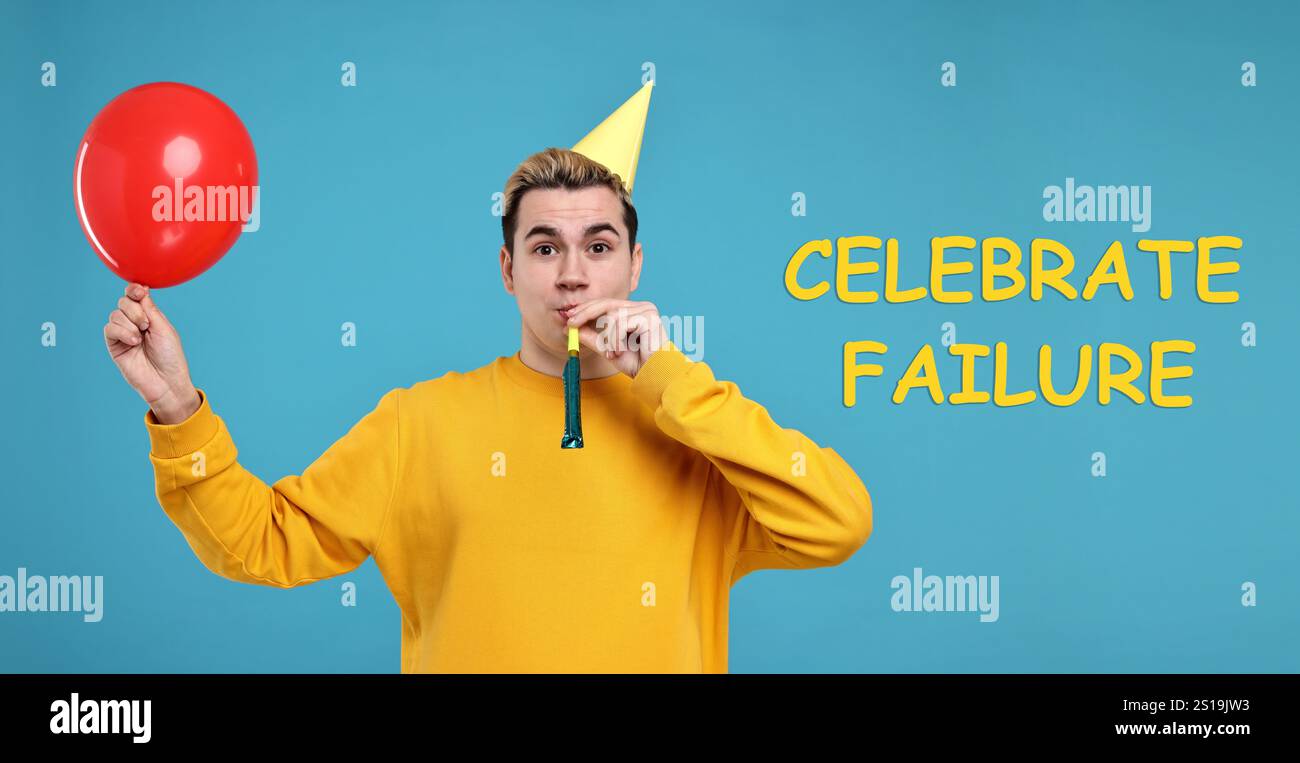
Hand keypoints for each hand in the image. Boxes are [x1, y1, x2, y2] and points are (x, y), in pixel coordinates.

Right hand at [103, 282, 199, 423]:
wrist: (166, 381)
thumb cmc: (170, 356)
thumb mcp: (164, 328)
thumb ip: (150, 309)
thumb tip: (141, 288)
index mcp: (150, 317)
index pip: (136, 296)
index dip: (134, 290)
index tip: (140, 291)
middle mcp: (135, 323)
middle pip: (124, 302)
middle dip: (135, 310)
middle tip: (147, 325)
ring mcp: (123, 334)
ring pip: (115, 314)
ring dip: (130, 323)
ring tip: (141, 338)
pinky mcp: (114, 346)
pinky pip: (109, 329)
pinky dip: (122, 332)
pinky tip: (134, 341)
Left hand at [565, 298, 669, 377]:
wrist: (654, 376)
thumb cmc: (637, 364)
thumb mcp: (607, 349)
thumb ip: (591, 338)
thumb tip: (570, 328)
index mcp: (633, 311)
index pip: (606, 304)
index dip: (586, 309)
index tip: (569, 317)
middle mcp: (641, 307)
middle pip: (607, 303)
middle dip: (586, 314)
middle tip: (571, 324)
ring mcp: (647, 310)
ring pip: (612, 316)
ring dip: (607, 338)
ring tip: (611, 354)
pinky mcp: (649, 317)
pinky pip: (621, 323)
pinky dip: (615, 340)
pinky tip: (619, 352)